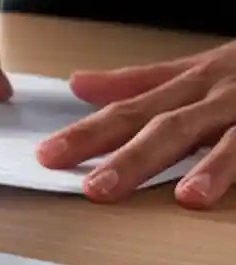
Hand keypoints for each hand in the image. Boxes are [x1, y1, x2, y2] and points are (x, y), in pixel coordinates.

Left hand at [36, 41, 235, 207]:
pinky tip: (232, 191)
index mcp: (194, 84)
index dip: (89, 134)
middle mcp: (223, 95)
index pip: (131, 111)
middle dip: (134, 157)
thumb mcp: (198, 66)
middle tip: (96, 189)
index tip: (47, 156)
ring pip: (234, 138)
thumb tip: (78, 84)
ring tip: (189, 198)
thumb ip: (140, 80)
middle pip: (172, 126)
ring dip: (213, 166)